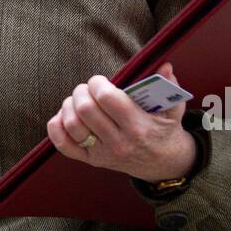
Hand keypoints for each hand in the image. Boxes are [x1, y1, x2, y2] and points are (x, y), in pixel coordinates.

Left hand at [46, 61, 197, 182]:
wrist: (163, 164)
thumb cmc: (165, 131)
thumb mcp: (173, 109)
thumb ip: (170, 86)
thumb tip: (164, 66)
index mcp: (138, 126)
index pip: (107, 99)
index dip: (98, 83)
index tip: (100, 81)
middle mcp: (119, 143)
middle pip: (86, 110)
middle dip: (82, 91)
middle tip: (88, 88)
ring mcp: (103, 154)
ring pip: (72, 125)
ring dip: (69, 105)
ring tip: (78, 99)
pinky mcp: (91, 161)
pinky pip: (63, 145)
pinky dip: (57, 127)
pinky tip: (65, 115)